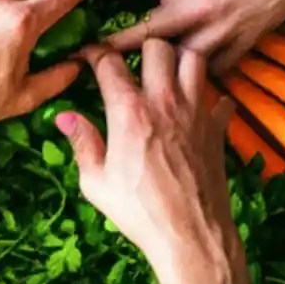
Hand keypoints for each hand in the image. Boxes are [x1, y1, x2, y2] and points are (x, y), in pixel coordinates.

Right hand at [60, 41, 243, 283]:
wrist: (189, 236)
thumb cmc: (137, 212)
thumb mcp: (95, 182)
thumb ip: (82, 142)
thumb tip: (63, 116)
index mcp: (128, 111)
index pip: (109, 61)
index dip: (95, 52)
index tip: (88, 56)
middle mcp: (164, 102)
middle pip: (157, 47)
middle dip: (142, 49)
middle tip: (134, 65)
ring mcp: (196, 112)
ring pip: (194, 60)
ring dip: (179, 62)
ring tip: (167, 77)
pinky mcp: (217, 129)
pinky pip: (221, 99)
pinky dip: (211, 100)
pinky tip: (198, 112)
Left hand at [82, 0, 284, 68]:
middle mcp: (199, 10)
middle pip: (144, 37)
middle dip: (110, 49)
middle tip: (83, 56)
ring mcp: (220, 35)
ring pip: (175, 63)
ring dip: (150, 69)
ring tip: (123, 79)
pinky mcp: (239, 50)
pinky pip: (209, 72)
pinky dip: (192, 77)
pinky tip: (176, 84)